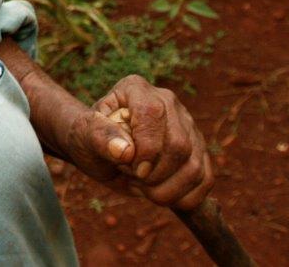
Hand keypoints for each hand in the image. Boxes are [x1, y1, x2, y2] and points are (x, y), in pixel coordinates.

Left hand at [64, 74, 214, 210]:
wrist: (100, 149)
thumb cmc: (89, 137)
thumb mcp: (83, 134)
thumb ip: (100, 136)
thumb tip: (126, 151)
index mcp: (136, 89)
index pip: (153, 114)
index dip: (147, 148)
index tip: (133, 169)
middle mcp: (167, 102)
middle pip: (179, 145)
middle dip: (156, 175)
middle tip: (136, 180)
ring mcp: (187, 126)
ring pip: (194, 166)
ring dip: (169, 190)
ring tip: (146, 189)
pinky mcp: (198, 150)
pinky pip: (205, 179)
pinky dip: (187, 198)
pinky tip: (165, 196)